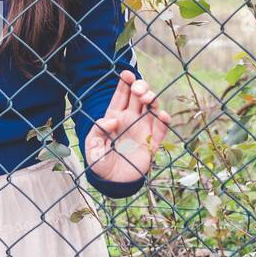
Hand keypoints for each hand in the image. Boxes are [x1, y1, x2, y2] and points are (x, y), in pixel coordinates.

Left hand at [85, 69, 170, 183]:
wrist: (112, 182)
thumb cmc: (99, 162)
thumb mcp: (91, 146)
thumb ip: (97, 130)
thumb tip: (112, 119)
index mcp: (114, 117)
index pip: (120, 96)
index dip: (124, 83)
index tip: (126, 74)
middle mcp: (130, 120)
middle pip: (138, 97)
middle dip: (140, 87)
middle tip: (138, 89)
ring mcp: (142, 130)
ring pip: (151, 108)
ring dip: (152, 99)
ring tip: (147, 99)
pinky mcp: (152, 143)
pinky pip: (161, 129)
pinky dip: (164, 120)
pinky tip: (161, 115)